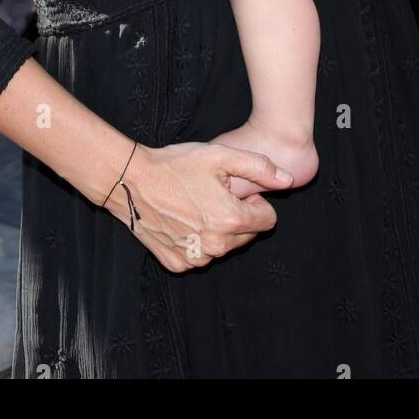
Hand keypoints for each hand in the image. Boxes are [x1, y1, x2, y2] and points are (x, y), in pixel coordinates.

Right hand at [103, 141, 293, 272]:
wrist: (130, 182)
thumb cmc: (175, 166)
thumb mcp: (221, 155)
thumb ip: (260, 168)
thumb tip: (288, 180)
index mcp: (231, 221)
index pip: (268, 221)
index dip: (255, 202)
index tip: (235, 190)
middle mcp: (216, 247)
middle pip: (247, 235)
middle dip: (238, 217)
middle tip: (213, 195)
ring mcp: (196, 258)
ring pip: (225, 247)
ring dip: (218, 229)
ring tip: (196, 205)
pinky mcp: (178, 263)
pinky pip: (201, 254)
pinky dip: (197, 240)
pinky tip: (182, 219)